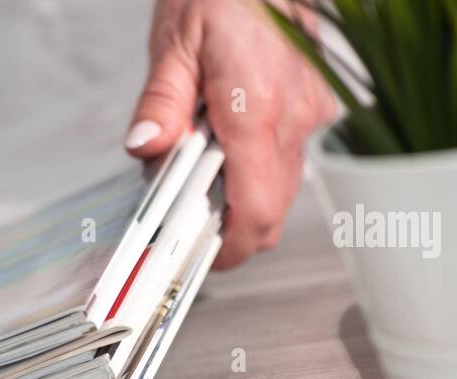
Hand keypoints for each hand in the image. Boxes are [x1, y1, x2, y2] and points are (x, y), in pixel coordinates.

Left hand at [125, 0, 335, 267]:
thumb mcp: (174, 44)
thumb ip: (160, 103)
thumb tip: (145, 150)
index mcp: (256, 111)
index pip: (255, 212)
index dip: (228, 247)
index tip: (197, 256)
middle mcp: (293, 118)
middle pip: (270, 213)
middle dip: (228, 228)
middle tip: (185, 219)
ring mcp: (308, 114)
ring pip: (280, 190)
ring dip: (241, 197)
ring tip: (198, 169)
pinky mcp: (311, 107)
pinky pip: (286, 159)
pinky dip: (254, 167)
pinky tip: (222, 144)